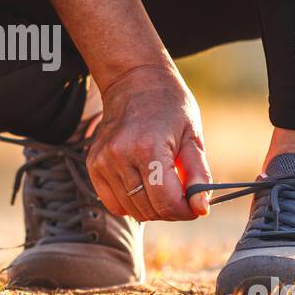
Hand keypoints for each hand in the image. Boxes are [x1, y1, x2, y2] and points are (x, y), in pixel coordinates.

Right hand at [87, 64, 211, 221]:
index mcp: (148, 147)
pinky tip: (142, 185)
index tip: (193, 205)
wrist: (134, 82)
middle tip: (181, 193)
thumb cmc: (169, 106)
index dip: (185, 212)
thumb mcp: (192, 136)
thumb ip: (199, 175)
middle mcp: (120, 156)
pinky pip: (113, 203)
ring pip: (131, 210)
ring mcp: (103, 161)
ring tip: (162, 186)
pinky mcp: (93, 165)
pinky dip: (131, 203)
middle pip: (149, 210)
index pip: (166, 203)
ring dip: (151, 207)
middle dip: (170, 210)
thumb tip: (201, 209)